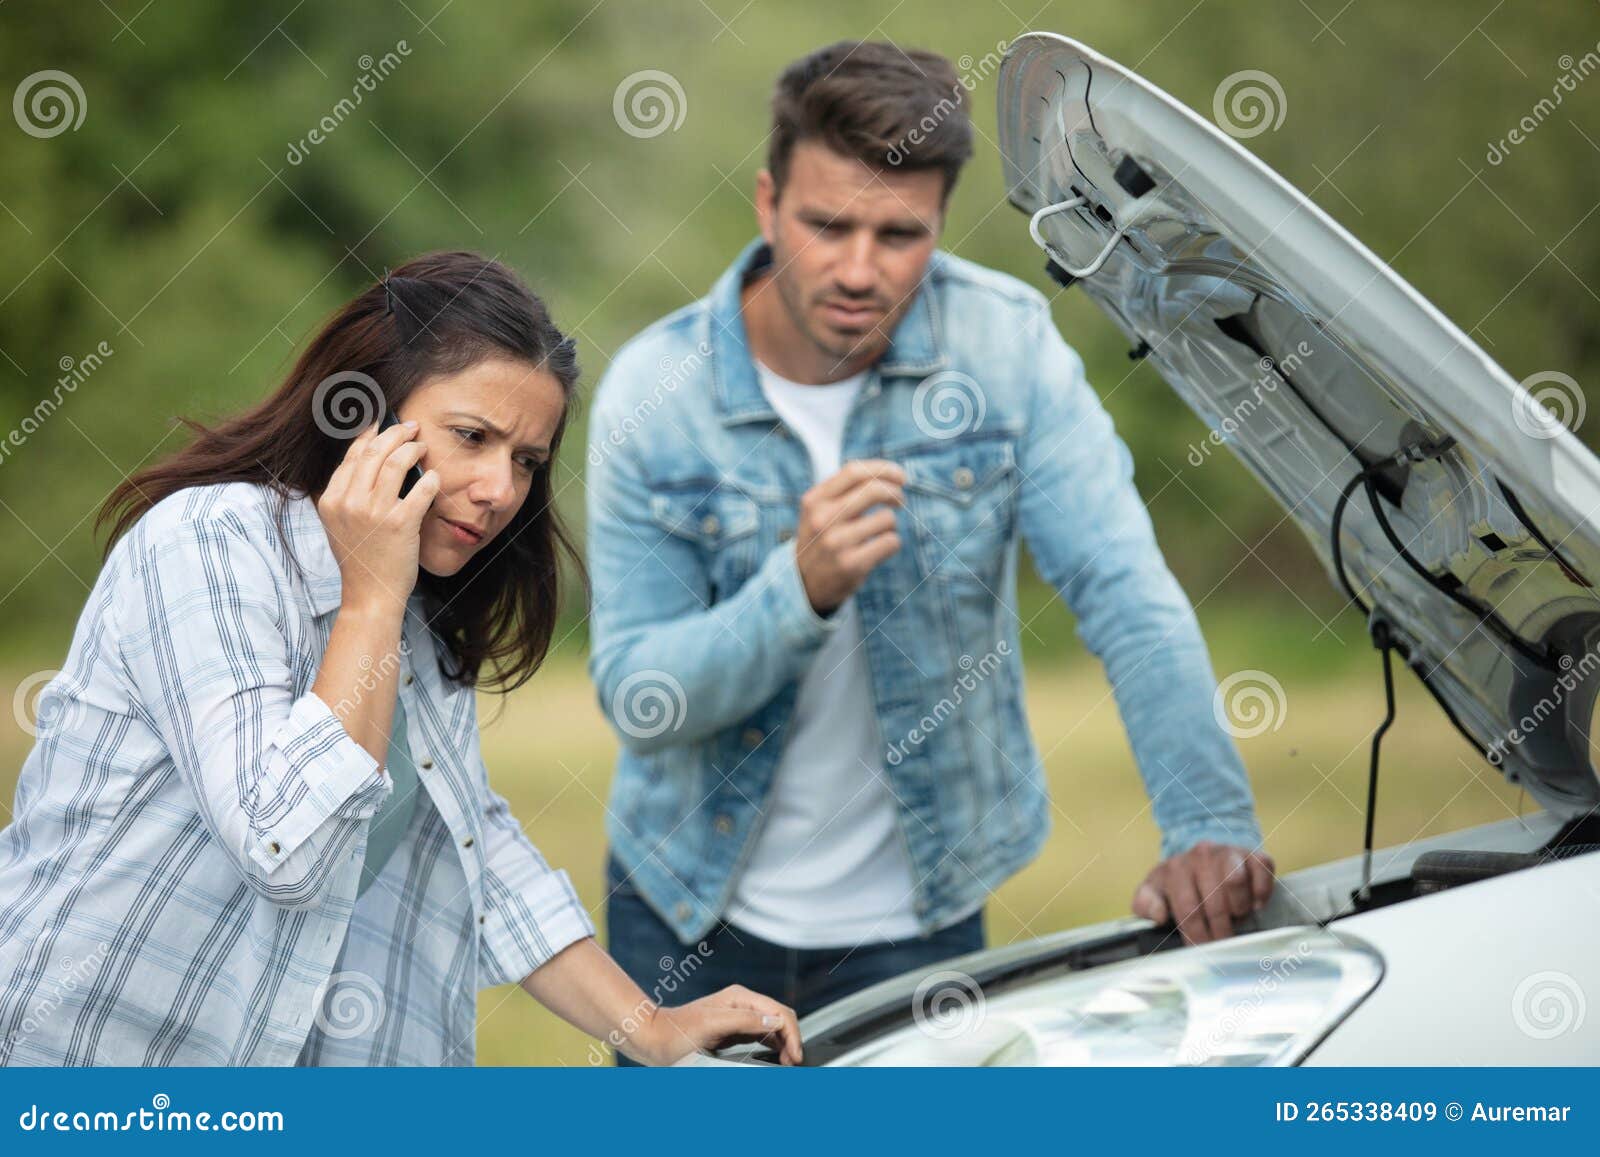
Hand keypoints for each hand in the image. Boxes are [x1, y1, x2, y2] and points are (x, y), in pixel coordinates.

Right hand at [315, 419, 439, 614]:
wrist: (369, 595)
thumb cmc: (361, 559)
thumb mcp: (340, 524)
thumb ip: (347, 494)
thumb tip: (368, 459)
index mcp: (331, 500)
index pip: (352, 456)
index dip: (369, 435)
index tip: (382, 424)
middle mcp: (348, 502)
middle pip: (374, 452)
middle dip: (395, 433)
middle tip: (411, 427)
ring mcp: (373, 512)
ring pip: (395, 462)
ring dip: (412, 448)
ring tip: (422, 445)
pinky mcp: (400, 523)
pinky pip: (420, 488)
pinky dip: (430, 478)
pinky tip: (434, 476)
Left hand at [634, 984, 802, 1065]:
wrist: (655, 1039)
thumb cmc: (677, 1033)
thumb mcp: (711, 1026)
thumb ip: (744, 1021)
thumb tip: (775, 1023)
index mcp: (740, 998)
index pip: (778, 1012)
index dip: (791, 1034)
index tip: (795, 1056)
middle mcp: (742, 1004)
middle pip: (779, 1018)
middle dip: (791, 1039)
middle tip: (794, 1064)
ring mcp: (738, 1016)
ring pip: (773, 1028)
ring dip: (784, 1044)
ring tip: (787, 1064)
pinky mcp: (734, 1030)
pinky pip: (762, 1036)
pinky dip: (774, 1047)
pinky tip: (776, 1058)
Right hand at [796, 458, 904, 613]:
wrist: (804, 584)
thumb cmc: (821, 539)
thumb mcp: (818, 511)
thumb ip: (842, 490)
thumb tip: (885, 473)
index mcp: (814, 500)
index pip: (855, 471)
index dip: (883, 469)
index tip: (900, 476)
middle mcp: (822, 519)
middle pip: (874, 490)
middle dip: (895, 492)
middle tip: (900, 500)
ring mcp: (836, 543)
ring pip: (886, 518)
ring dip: (891, 524)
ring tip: (880, 532)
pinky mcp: (851, 565)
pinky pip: (890, 542)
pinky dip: (892, 543)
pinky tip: (880, 548)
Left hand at [1132, 840, 1275, 944]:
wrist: (1204, 859)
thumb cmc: (1179, 883)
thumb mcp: (1155, 891)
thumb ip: (1145, 903)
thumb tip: (1158, 915)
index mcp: (1176, 868)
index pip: (1188, 909)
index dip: (1197, 935)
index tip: (1201, 950)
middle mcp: (1201, 855)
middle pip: (1215, 903)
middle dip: (1219, 931)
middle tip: (1221, 944)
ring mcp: (1229, 853)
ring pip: (1235, 882)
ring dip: (1238, 908)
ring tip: (1234, 916)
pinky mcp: (1254, 855)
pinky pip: (1262, 874)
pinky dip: (1260, 894)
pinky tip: (1253, 904)